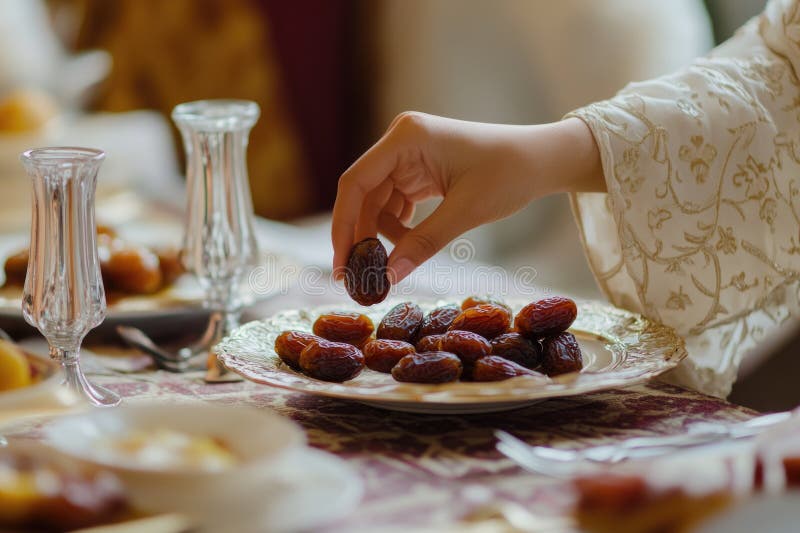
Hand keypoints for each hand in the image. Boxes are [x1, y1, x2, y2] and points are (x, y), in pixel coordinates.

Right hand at [331, 112, 602, 282]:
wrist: (542, 159)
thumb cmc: (510, 174)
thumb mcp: (466, 212)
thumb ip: (424, 243)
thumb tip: (388, 276)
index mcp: (406, 137)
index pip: (356, 183)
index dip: (343, 225)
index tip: (341, 263)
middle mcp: (401, 141)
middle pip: (362, 194)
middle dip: (358, 236)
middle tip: (354, 278)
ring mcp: (409, 155)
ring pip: (377, 202)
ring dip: (378, 236)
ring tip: (382, 270)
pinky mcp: (419, 170)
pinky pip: (395, 203)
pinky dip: (397, 229)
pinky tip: (404, 250)